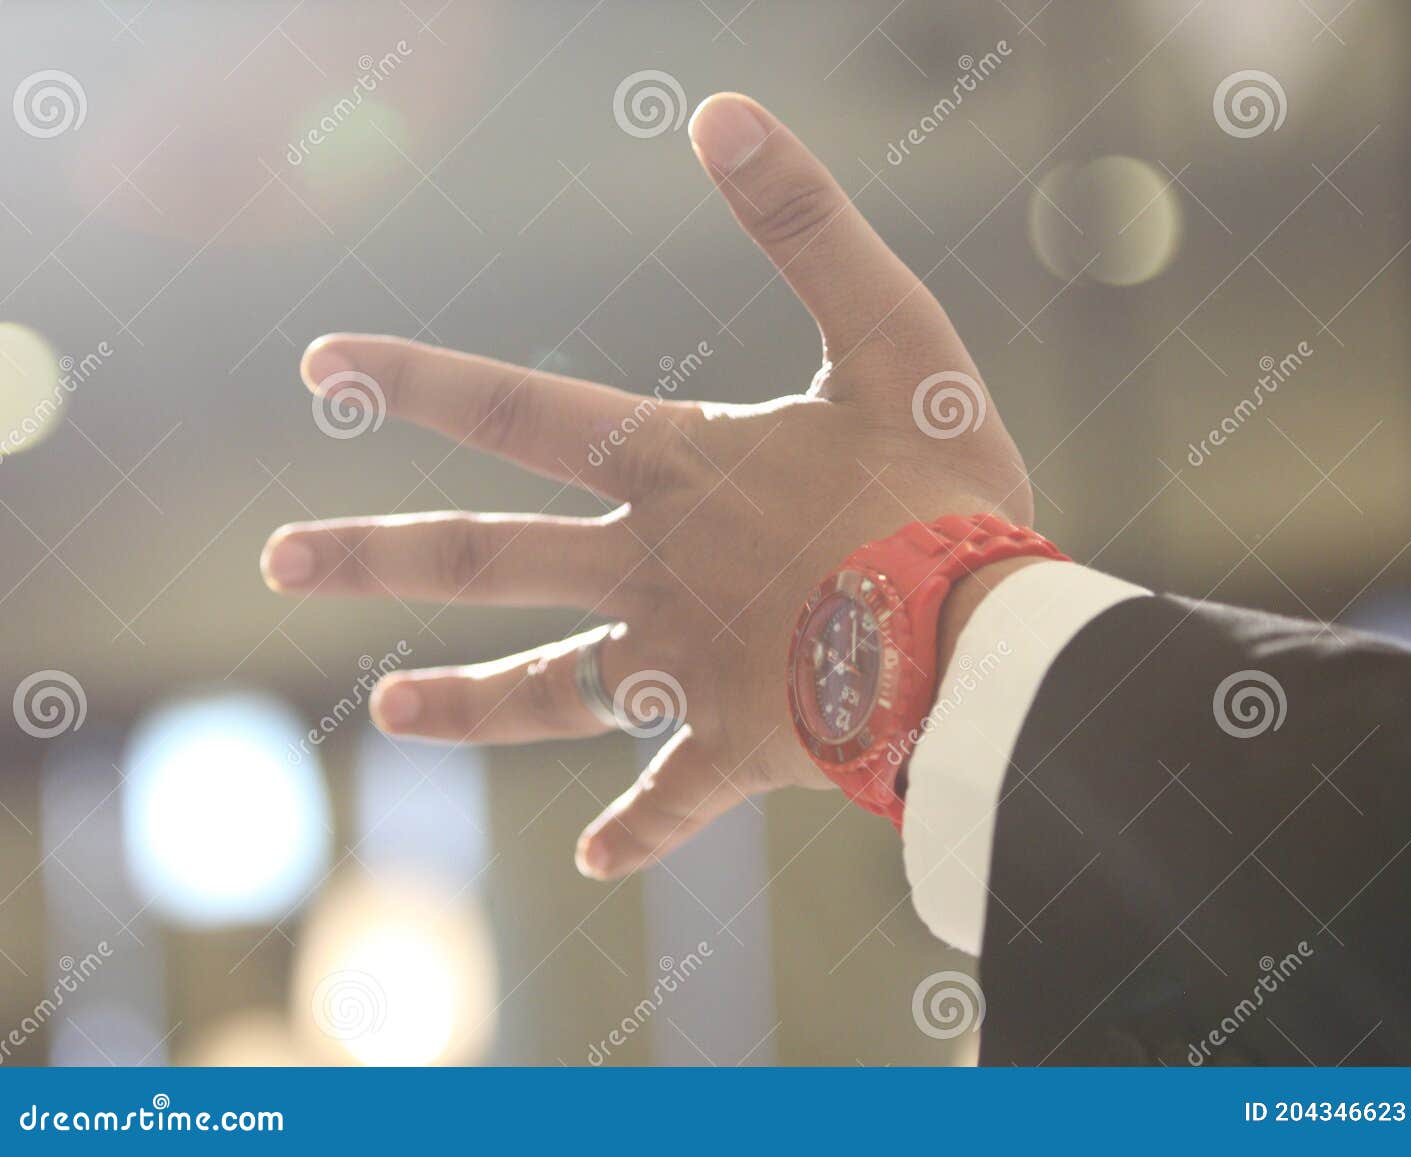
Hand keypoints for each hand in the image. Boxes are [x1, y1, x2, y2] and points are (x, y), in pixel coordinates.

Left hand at [260, 93, 1033, 878]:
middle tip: (280, 561)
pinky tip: (593, 857)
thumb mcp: (893, 335)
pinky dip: (635, 828)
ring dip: (466, 702)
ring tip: (390, 708)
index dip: (415, 380)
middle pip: (486, 560)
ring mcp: (683, 671)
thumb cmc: (944, 489)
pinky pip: (671, 798)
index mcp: (679, 472)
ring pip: (549, 689)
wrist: (977, 645)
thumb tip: (724, 113)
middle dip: (376, 557)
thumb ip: (806, 225)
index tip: (321, 364)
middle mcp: (651, 572)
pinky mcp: (735, 750)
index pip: (517, 413)